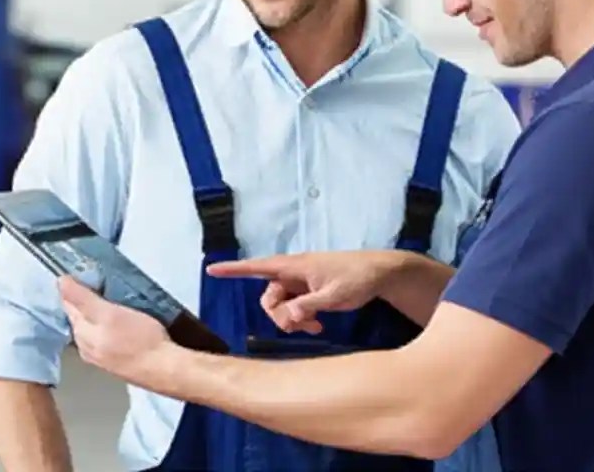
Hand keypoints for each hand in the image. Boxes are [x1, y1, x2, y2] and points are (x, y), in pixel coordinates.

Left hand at [57, 276, 174, 386]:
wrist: (165, 369)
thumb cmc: (141, 340)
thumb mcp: (109, 313)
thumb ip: (83, 299)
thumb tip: (61, 282)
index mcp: (81, 334)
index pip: (68, 303)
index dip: (74, 286)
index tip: (84, 272)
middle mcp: (86, 347)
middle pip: (79, 315)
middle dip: (85, 299)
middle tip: (99, 281)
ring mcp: (101, 356)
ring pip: (93, 326)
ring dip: (98, 311)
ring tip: (112, 297)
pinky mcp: (116, 360)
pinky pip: (106, 335)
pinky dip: (110, 323)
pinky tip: (122, 320)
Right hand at [207, 251, 400, 334]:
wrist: (381, 274)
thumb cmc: (358, 278)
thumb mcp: (334, 295)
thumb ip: (308, 306)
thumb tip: (288, 316)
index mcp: (295, 267)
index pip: (258, 266)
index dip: (233, 269)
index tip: (212, 270)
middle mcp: (293, 273)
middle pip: (269, 296)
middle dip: (279, 315)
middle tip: (299, 326)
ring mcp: (301, 283)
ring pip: (282, 305)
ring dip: (292, 320)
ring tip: (314, 327)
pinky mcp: (310, 291)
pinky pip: (294, 307)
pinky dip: (301, 318)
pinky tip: (317, 325)